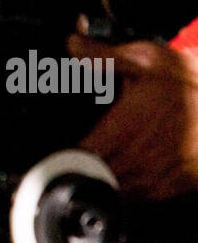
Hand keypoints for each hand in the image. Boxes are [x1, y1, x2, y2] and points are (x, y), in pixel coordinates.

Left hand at [68, 33, 197, 199]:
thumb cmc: (191, 87)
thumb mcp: (147, 61)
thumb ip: (103, 56)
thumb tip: (72, 43)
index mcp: (120, 131)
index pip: (76, 159)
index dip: (62, 158)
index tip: (57, 152)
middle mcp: (134, 161)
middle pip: (91, 179)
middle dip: (80, 168)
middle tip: (75, 155)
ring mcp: (152, 181)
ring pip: (112, 193)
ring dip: (101, 181)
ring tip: (100, 162)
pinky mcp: (167, 191)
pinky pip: (135, 198)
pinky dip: (125, 187)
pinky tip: (126, 168)